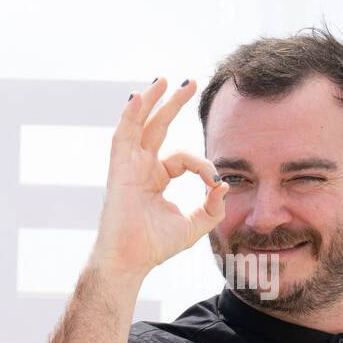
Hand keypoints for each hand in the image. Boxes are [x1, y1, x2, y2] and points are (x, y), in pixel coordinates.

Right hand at [91, 78, 229, 277]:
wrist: (130, 262)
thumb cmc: (154, 247)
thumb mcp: (195, 225)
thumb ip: (213, 206)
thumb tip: (224, 184)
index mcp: (155, 180)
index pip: (183, 159)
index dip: (203, 166)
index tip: (214, 182)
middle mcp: (140, 169)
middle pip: (157, 128)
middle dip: (173, 104)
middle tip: (190, 82)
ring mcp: (128, 168)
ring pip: (139, 126)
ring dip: (151, 101)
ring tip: (164, 80)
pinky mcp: (118, 171)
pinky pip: (123, 137)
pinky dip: (129, 116)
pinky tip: (139, 96)